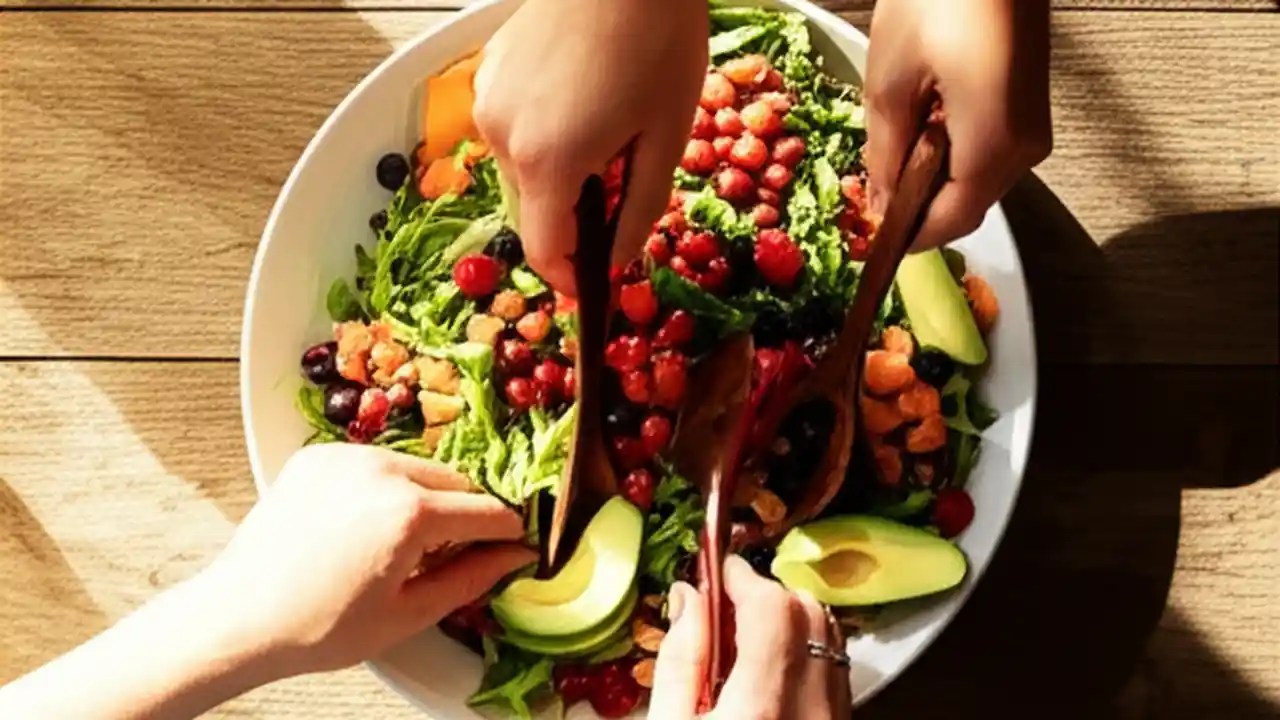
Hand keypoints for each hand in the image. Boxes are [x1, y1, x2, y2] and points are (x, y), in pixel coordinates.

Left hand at [206, 443, 533, 674]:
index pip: (487, 511)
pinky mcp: (319, 456)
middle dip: (461, 515)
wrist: (240, 617)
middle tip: (442, 556)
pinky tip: (361, 527)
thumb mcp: (408, 613)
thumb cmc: (319, 627)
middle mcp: (382, 471)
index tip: (514, 544)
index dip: (506, 532)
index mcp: (410, 514)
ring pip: (417, 468)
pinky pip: (375, 464)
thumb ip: (472, 578)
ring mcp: (347, 457)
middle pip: (455, 482)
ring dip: (423, 498)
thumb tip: (514, 555)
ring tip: (394, 545)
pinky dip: (382, 488)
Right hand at [473, 0, 706, 293]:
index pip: (544, 251)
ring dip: (561, 172)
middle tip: (626, 182)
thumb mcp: (666, 137)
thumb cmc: (658, 40)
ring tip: (610, 128)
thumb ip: (640, 211)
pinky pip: (514, 128)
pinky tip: (584, 98)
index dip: (571, 279)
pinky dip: (545, 135)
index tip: (595, 286)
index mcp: (548, 160)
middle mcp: (502, 134)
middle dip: (576, 215)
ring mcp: (488, 99)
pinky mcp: (488, 71)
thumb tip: (619, 260)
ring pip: (523, 169)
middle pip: (534, 210)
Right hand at [648, 556, 851, 719]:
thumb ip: (680, 661)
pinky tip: (774, 668)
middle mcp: (812, 708)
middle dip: (768, 595)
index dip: (744, 577)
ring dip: (791, 619)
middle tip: (728, 608)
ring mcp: (835, 717)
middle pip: (809, 612)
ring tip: (749, 638)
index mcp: (761, 705)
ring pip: (830, 635)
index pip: (772, 607)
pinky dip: (808, 650)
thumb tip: (688, 595)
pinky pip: (836, 667)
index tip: (720, 572)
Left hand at [864, 0, 1051, 249]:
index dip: (908, 237)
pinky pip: (989, 151)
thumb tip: (881, 200)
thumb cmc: (938, 2)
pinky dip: (953, 154)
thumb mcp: (890, 83)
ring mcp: (1034, 125)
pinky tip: (921, 126)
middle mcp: (1026, 148)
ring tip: (890, 150)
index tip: (870, 238)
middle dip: (918, 208)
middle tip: (871, 188)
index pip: (950, 223)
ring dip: (933, 179)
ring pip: (978, 180)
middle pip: (967, 206)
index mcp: (994, 149)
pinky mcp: (1030, 103)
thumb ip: (885, 153)